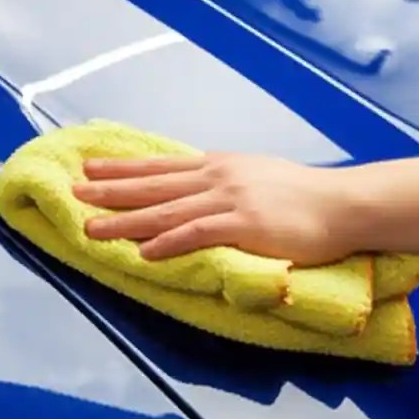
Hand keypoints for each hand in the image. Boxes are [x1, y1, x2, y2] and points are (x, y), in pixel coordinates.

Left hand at [74, 153, 363, 264]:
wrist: (343, 205)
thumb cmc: (303, 197)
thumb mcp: (255, 177)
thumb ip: (223, 184)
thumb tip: (195, 190)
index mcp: (219, 166)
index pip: (160, 166)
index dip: (123, 169)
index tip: (90, 169)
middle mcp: (218, 178)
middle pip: (154, 185)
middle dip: (111, 190)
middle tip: (74, 193)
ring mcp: (230, 200)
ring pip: (167, 210)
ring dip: (127, 221)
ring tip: (93, 228)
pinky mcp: (245, 226)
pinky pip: (198, 233)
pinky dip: (168, 243)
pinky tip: (144, 251)